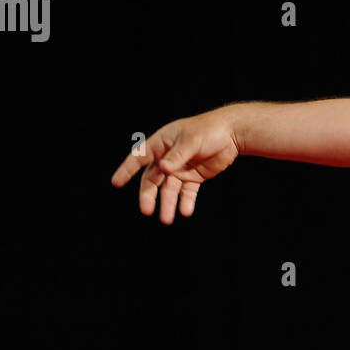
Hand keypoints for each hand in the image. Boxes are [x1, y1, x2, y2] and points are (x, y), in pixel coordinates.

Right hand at [109, 109, 240, 223]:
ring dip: (167, 204)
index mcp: (162, 143)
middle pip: (152, 179)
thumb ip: (178, 155)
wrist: (232, 133)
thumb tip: (163, 168)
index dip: (127, 169)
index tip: (116, 182)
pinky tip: (186, 212)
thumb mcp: (192, 140)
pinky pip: (186, 192)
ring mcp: (180, 168)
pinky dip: (185, 202)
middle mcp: (168, 157)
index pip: (140, 157)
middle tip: (146, 211)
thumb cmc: (209, 130)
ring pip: (168, 189)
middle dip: (148, 195)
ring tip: (167, 219)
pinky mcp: (194, 177)